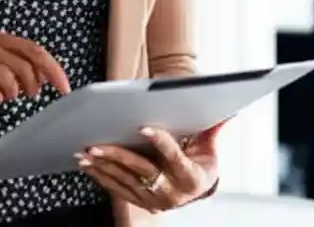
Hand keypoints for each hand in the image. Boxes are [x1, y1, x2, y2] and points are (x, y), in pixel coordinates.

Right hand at [0, 32, 69, 117]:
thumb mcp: (0, 71)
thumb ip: (23, 70)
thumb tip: (48, 77)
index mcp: (1, 40)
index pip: (35, 51)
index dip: (53, 70)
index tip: (64, 89)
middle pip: (24, 64)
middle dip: (31, 85)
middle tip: (28, 96)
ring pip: (6, 77)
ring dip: (10, 93)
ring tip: (3, 96)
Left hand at [77, 122, 224, 213]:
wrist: (194, 191)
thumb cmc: (201, 166)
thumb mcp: (210, 151)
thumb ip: (212, 132)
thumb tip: (228, 113)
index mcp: (190, 177)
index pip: (173, 157)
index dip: (160, 143)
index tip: (144, 128)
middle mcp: (171, 191)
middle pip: (141, 170)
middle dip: (117, 156)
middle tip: (97, 144)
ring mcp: (153, 199)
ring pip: (124, 181)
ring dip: (103, 166)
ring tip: (85, 152)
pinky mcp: (139, 202)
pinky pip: (116, 189)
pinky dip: (100, 176)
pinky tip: (86, 165)